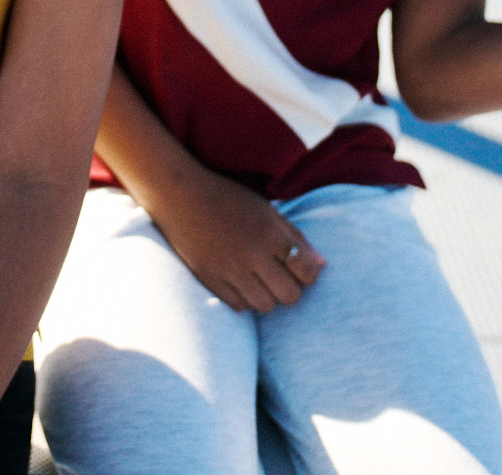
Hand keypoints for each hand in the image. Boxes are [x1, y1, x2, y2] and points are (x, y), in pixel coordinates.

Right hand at [145, 167, 325, 313]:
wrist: (179, 194)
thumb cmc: (227, 198)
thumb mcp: (266, 210)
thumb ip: (295, 237)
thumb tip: (322, 266)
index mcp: (270, 232)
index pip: (307, 272)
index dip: (308, 273)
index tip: (299, 268)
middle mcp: (252, 253)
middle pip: (290, 296)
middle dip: (290, 288)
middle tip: (280, 276)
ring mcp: (229, 269)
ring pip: (266, 306)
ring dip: (268, 296)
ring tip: (259, 280)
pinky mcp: (210, 280)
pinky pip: (240, 306)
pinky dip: (245, 299)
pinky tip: (240, 281)